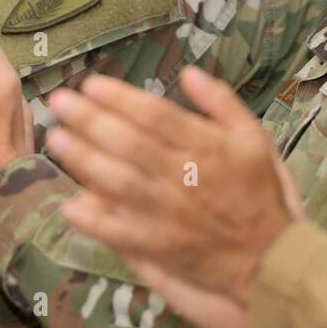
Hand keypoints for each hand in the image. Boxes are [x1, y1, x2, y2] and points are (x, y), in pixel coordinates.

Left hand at [45, 66, 300, 310]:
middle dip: (90, 120)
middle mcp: (184, 176)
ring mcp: (170, 213)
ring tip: (55, 139)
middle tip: (58, 102)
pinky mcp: (161, 246)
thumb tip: (189, 72)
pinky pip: (122, 232)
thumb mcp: (254, 137)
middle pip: (130, 143)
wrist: (271, 255)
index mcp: (206, 146)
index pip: (155, 114)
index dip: (120, 98)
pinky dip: (95, 220)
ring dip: (85, 160)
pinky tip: (69, 205)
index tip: (90, 84)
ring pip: (120, 181)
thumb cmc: (259, 193)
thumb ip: (222, 102)